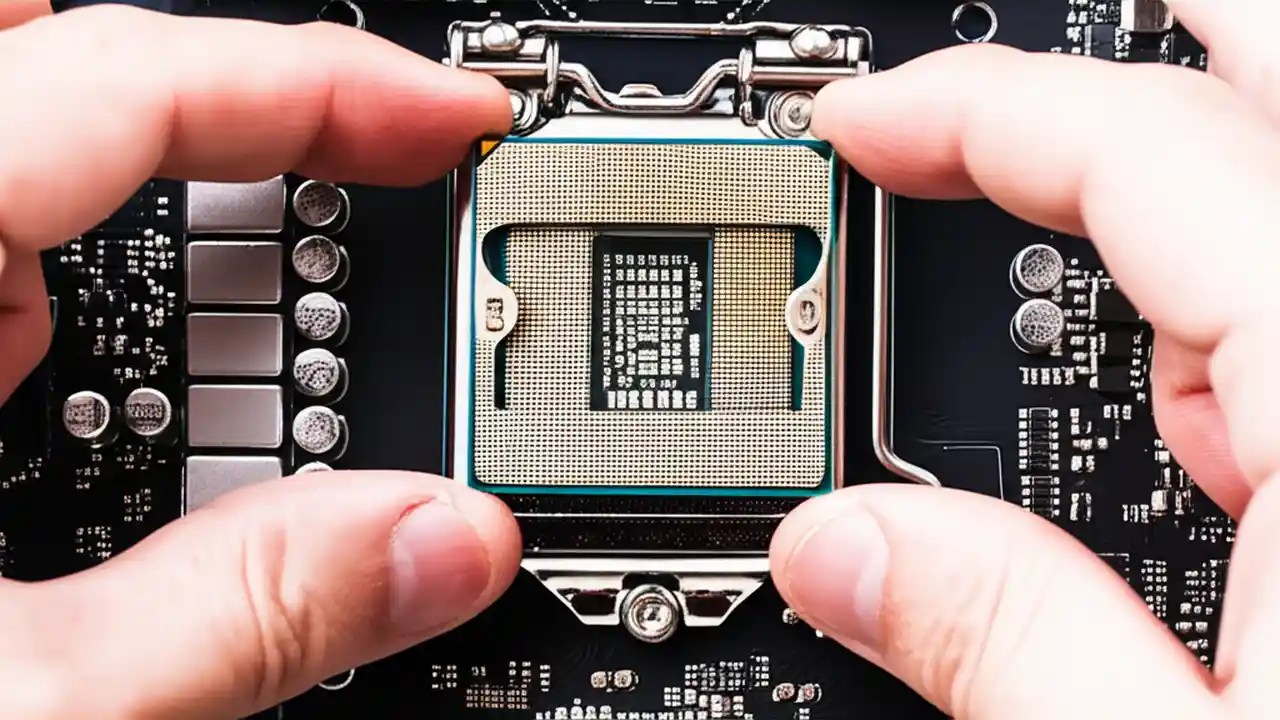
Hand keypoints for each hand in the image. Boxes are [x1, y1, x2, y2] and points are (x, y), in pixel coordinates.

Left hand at [0, 6, 518, 718]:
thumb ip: (243, 616)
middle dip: (240, 101)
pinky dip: (111, 279)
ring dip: (184, 194)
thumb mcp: (26, 699)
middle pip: (74, 80)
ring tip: (315, 249)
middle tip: (385, 150)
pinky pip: (10, 264)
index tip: (457, 121)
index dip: (324, 82)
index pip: (128, 78)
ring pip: (40, 165)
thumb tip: (446, 547)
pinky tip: (166, 355)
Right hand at [771, 4, 1279, 717]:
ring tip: (1128, 408)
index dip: (970, 108)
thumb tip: (841, 554)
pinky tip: (1240, 475)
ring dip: (1198, 238)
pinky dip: (1270, 347)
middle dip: (1150, 48)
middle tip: (1011, 88)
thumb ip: (994, 641)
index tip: (861, 124)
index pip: (1142, 147)